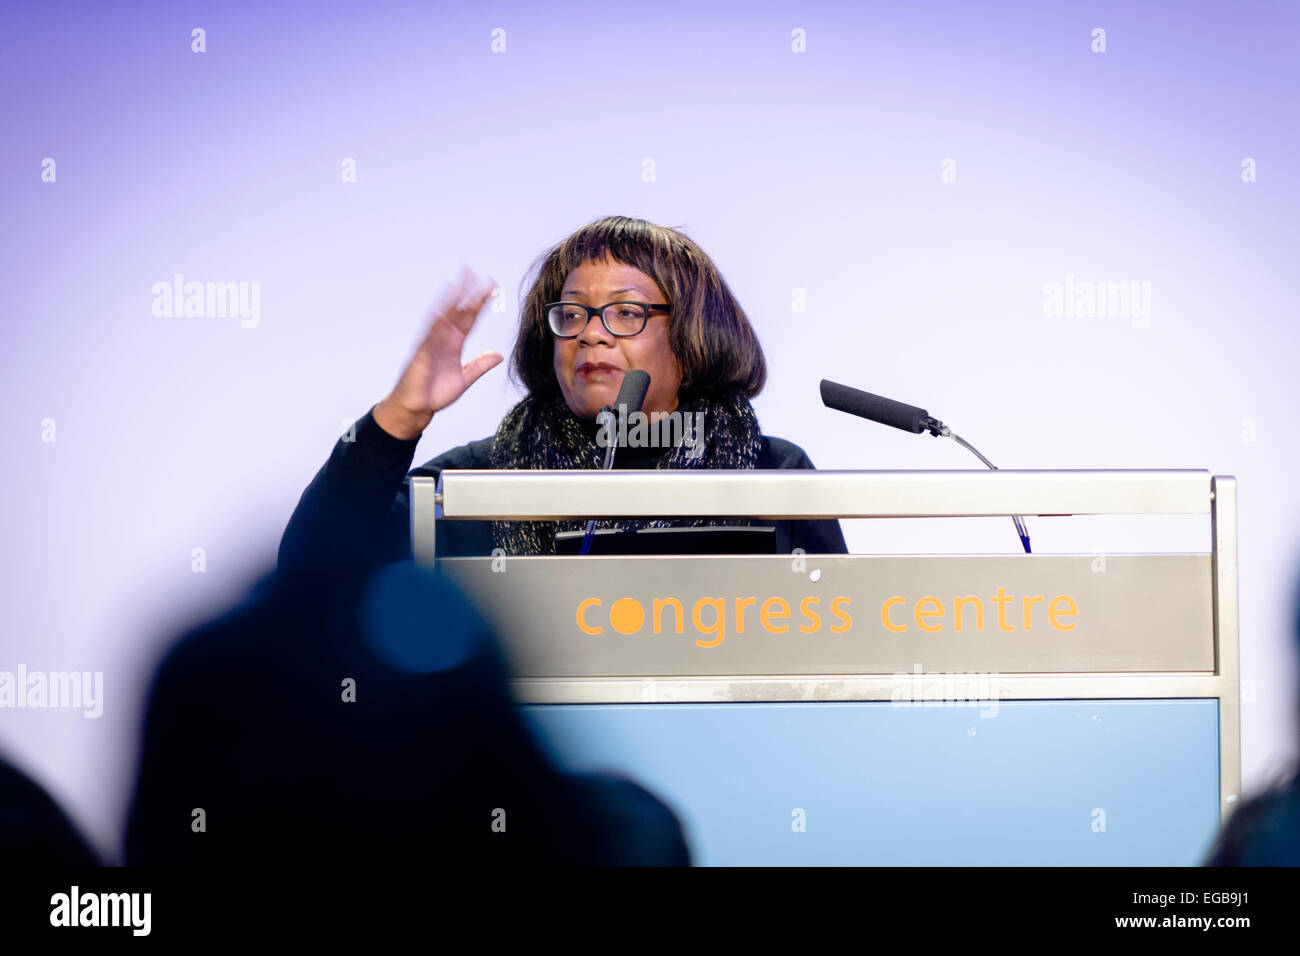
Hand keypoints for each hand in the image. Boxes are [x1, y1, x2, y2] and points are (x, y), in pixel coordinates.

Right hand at [374, 267, 502, 439]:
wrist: (417, 408)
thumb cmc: (435, 394)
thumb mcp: (464, 378)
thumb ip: (480, 365)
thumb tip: (499, 355)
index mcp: (454, 344)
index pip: (469, 318)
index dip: (479, 303)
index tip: (491, 288)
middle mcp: (444, 338)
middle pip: (457, 311)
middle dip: (466, 292)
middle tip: (474, 272)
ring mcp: (432, 342)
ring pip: (444, 316)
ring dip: (452, 299)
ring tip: (460, 281)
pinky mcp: (423, 351)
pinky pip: (430, 331)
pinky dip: (437, 318)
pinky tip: (444, 305)